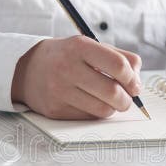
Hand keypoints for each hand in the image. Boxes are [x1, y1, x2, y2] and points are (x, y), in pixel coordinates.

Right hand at [11, 36, 141, 119]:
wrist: (28, 69)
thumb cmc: (68, 57)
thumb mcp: (90, 46)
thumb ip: (119, 57)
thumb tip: (138, 81)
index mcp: (79, 47)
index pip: (118, 65)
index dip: (133, 79)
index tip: (135, 85)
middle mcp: (67, 68)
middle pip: (113, 92)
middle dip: (127, 99)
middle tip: (127, 98)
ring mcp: (59, 91)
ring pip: (103, 110)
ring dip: (113, 108)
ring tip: (109, 101)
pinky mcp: (55, 110)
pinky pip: (88, 118)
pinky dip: (96, 113)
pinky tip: (91, 103)